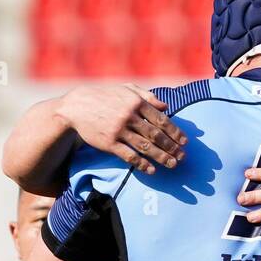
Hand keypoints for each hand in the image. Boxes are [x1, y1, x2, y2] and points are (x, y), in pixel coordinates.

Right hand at [56, 83, 186, 174]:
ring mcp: (119, 130)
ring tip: (172, 164)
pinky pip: (129, 156)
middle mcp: (129, 116)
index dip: (175, 132)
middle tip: (182, 156)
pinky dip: (142, 164)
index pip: (161, 119)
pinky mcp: (109, 143)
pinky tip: (151, 170)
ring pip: (145, 147)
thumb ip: (146, 96)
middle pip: (156, 135)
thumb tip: (166, 107)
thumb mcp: (125, 89)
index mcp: (135, 102)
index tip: (185, 141)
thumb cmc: (103, 97)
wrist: (76, 107)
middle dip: (172, 147)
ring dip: (161, 157)